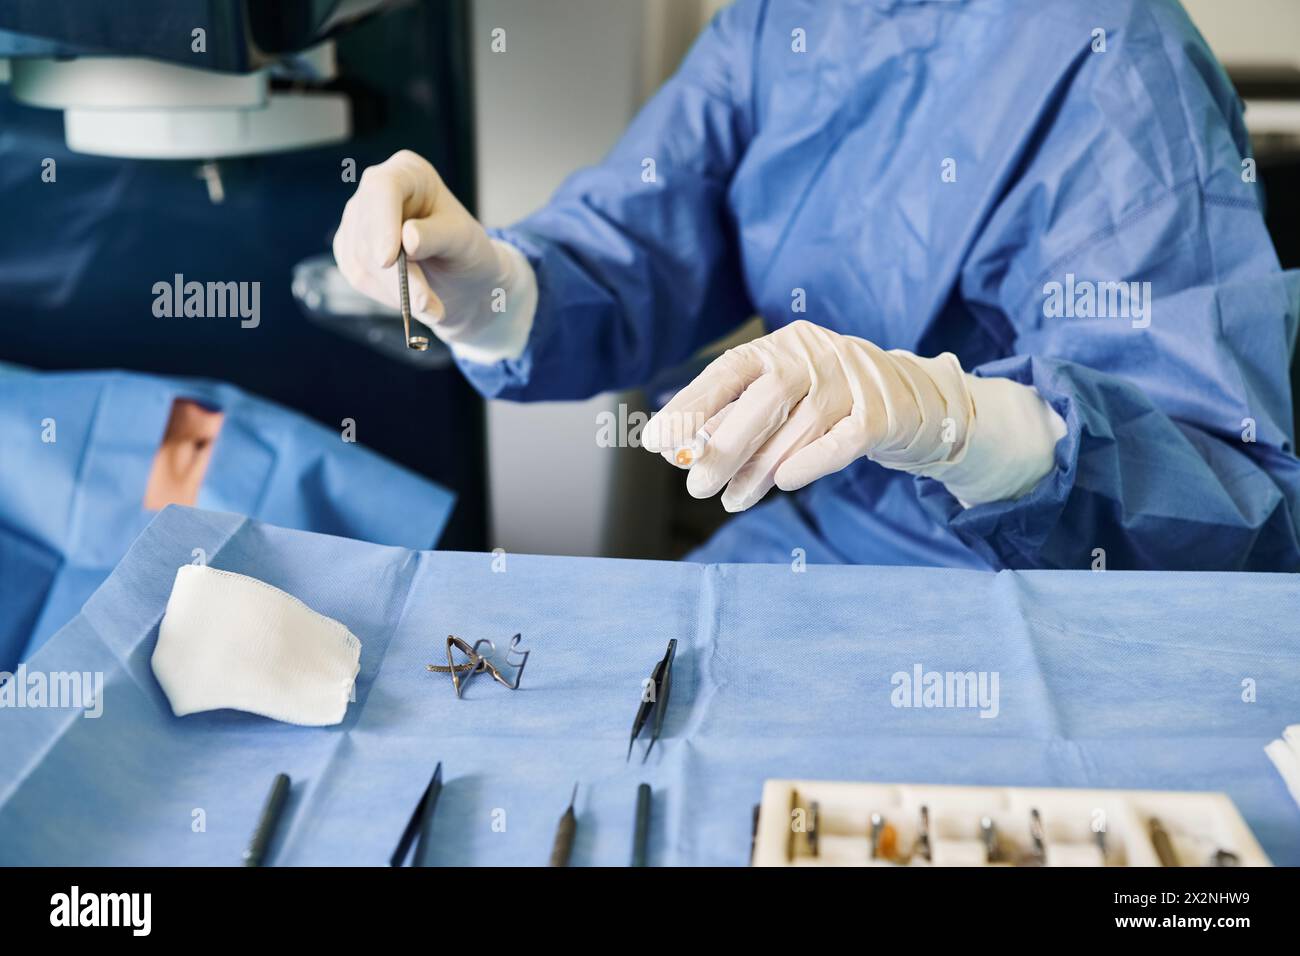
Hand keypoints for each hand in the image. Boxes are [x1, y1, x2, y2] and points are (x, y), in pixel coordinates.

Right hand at [332, 150, 511, 341]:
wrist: (460, 276)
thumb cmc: (466, 249)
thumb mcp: (463, 240)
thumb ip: (437, 236)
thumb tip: (407, 239)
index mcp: (408, 172)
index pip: (382, 188)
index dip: (382, 223)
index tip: (388, 259)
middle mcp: (375, 190)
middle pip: (368, 229)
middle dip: (396, 273)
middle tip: (426, 304)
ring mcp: (358, 219)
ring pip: (361, 258)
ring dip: (396, 291)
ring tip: (431, 307)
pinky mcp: (350, 248)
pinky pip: (358, 275)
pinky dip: (386, 295)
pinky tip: (411, 300)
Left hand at [640, 320, 970, 511]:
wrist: (914, 401)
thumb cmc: (830, 402)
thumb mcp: (781, 400)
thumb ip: (735, 418)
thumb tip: (677, 446)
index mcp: (782, 347)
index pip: (728, 371)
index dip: (690, 406)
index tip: (656, 440)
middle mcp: (816, 355)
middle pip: (764, 397)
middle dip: (724, 445)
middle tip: (696, 486)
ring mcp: (853, 382)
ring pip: (799, 427)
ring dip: (760, 470)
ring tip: (731, 501)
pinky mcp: (882, 414)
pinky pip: (841, 442)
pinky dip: (810, 462)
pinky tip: (784, 483)